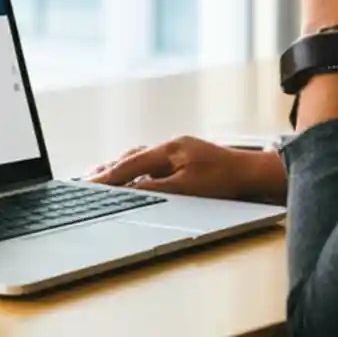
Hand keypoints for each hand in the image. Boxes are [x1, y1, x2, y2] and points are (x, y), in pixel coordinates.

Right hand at [84, 137, 287, 203]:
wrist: (252, 173)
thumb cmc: (225, 180)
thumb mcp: (189, 188)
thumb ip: (157, 188)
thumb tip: (131, 190)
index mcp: (169, 149)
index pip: (131, 164)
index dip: (109, 176)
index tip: (89, 185)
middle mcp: (170, 146)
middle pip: (131, 157)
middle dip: (107, 170)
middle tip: (86, 180)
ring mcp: (176, 151)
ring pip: (139, 159)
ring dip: (119, 168)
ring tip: (99, 176)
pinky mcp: (181, 159)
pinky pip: (150, 163)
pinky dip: (134, 170)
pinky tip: (129, 177)